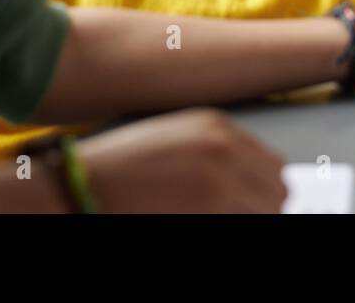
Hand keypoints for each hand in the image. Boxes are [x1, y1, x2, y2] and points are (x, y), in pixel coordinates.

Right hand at [79, 109, 286, 212]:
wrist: (78, 185)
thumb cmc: (115, 169)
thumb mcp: (172, 140)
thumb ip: (214, 152)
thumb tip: (244, 180)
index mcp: (217, 128)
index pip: (272, 165)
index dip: (262, 190)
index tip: (251, 203)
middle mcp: (225, 149)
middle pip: (277, 190)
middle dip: (261, 208)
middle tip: (236, 216)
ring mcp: (220, 182)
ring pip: (268, 211)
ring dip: (248, 218)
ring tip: (213, 218)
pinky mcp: (210, 209)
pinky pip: (243, 224)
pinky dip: (232, 226)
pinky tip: (204, 222)